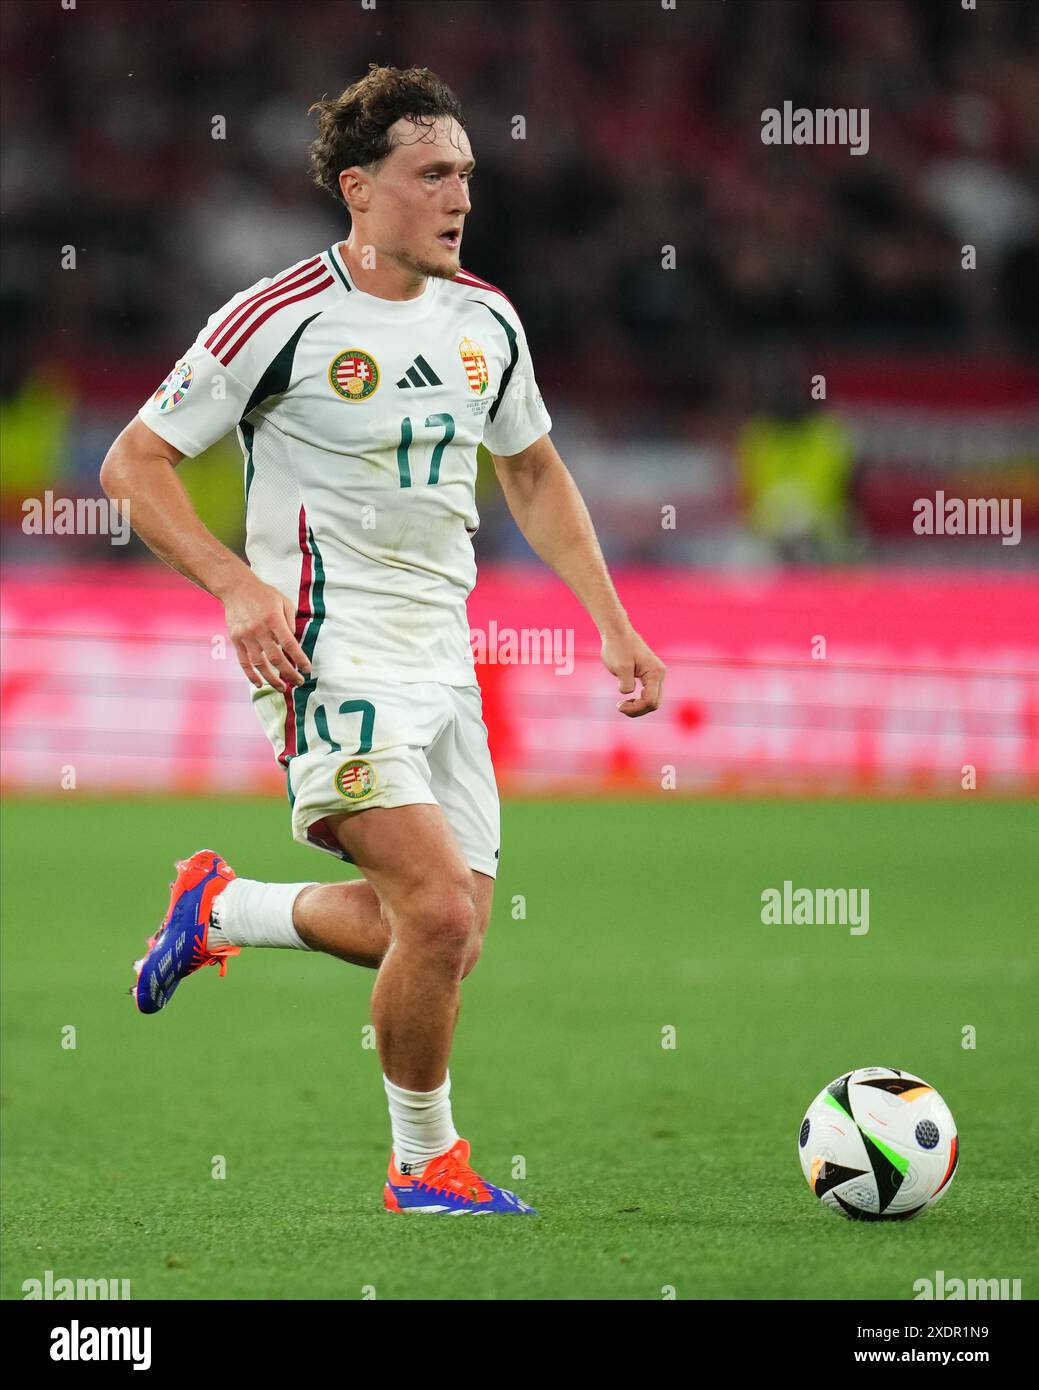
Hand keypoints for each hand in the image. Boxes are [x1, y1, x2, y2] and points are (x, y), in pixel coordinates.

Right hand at [221, 572, 312, 691]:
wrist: (236, 588)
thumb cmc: (263, 595)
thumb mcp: (284, 602)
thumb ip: (291, 622)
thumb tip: (294, 643)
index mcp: (274, 620)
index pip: (290, 645)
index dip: (300, 660)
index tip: (307, 669)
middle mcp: (260, 630)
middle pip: (276, 658)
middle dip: (289, 673)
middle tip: (298, 682)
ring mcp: (246, 636)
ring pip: (260, 664)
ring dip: (272, 679)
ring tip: (282, 688)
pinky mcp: (236, 640)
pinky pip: (244, 662)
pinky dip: (251, 675)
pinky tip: (259, 683)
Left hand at [601, 626, 665, 716]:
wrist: (617, 632)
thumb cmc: (617, 648)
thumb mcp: (620, 668)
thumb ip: (626, 684)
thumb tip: (629, 693)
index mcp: (655, 673)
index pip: (650, 701)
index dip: (635, 708)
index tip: (618, 705)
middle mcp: (660, 674)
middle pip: (654, 703)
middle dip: (638, 710)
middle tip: (619, 706)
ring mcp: (656, 674)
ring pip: (653, 700)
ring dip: (638, 707)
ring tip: (621, 705)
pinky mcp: (650, 675)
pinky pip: (649, 694)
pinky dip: (639, 700)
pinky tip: (627, 699)